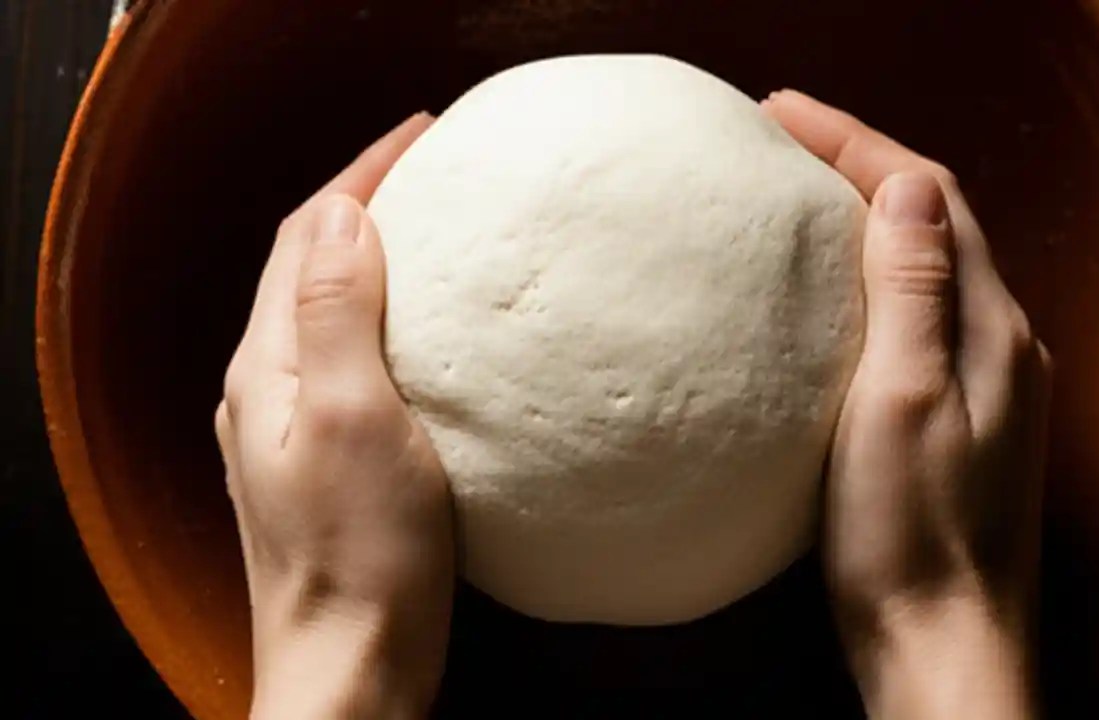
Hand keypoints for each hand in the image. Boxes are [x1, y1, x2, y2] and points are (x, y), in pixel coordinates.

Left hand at [215, 113, 453, 719]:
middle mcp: (267, 391)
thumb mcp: (352, 416)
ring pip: (328, 313)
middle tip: (432, 171)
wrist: (351, 667)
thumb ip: (337, 309)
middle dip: (364, 204)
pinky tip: (428, 336)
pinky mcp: (327, 465)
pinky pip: (349, 361)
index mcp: (267, 368)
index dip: (360, 174)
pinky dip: (385, 320)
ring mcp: (292, 431)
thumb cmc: (360, 555)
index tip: (421, 134)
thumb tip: (342, 211)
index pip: (306, 236)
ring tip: (433, 233)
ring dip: (374, 260)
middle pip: (308, 267)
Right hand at [764, 91, 1050, 718]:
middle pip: (937, 219)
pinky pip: (920, 313)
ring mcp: (985, 382)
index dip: (857, 143)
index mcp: (991, 329)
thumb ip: (914, 290)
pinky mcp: (959, 418)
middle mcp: (1001, 343)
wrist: (943, 645)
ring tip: (800, 193)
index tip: (781, 113)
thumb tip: (907, 185)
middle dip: (863, 164)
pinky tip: (830, 291)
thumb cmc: (913, 538)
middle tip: (783, 139)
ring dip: (869, 216)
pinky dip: (874, 275)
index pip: (929, 195)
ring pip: (929, 264)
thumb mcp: (902, 401)